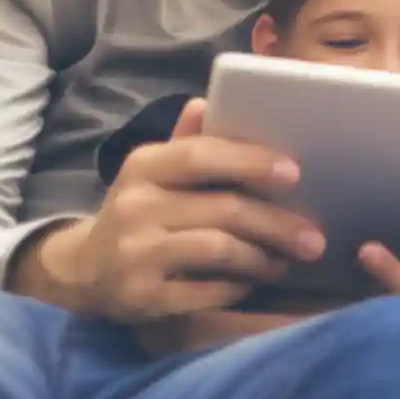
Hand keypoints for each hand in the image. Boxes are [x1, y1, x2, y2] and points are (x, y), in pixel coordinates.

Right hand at [11, 98, 325, 319]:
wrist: (84, 271)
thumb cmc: (138, 213)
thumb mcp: (154, 173)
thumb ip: (185, 142)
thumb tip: (206, 102)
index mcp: (144, 165)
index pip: (201, 155)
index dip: (250, 161)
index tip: (294, 172)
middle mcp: (135, 205)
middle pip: (223, 209)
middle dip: (277, 224)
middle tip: (314, 239)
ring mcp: (135, 253)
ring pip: (219, 250)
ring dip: (263, 257)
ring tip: (287, 261)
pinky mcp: (141, 296)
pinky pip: (205, 291)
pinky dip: (237, 287)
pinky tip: (253, 282)